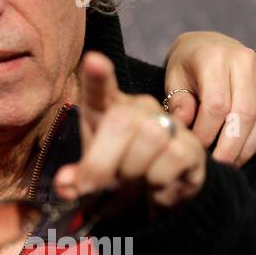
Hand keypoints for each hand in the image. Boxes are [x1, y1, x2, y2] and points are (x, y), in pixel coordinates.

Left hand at [55, 51, 206, 210]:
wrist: (150, 193)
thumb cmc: (114, 171)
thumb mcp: (89, 174)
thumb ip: (77, 178)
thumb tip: (64, 186)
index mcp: (104, 108)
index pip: (100, 86)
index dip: (97, 74)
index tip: (94, 61)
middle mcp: (138, 107)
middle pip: (122, 121)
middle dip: (102, 163)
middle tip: (93, 186)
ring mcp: (167, 123)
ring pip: (151, 137)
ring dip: (133, 172)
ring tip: (129, 182)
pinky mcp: (191, 145)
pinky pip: (174, 157)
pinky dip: (158, 181)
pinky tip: (154, 185)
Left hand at [162, 31, 255, 166]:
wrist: (208, 46)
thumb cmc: (188, 67)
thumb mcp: (173, 80)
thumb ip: (178, 102)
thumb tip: (185, 124)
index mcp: (214, 58)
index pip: (216, 105)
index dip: (207, 132)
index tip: (197, 148)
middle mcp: (245, 60)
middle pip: (245, 113)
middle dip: (231, 146)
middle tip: (219, 164)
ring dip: (250, 146)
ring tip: (232, 161)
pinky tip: (248, 145)